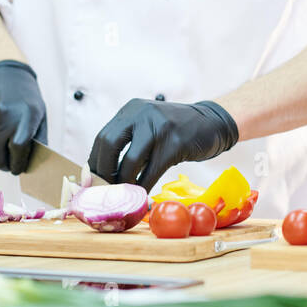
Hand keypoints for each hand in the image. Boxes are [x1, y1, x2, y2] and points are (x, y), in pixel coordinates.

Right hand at [0, 59, 45, 173]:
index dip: (18, 163)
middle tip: (11, 164)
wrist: (2, 72)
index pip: (18, 149)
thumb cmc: (26, 97)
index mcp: (24, 115)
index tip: (19, 168)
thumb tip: (31, 165)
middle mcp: (3, 116)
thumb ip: (37, 140)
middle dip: (5, 165)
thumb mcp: (39, 114)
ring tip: (5, 138)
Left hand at [88, 98, 238, 190]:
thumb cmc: (177, 130)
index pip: (103, 137)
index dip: (95, 162)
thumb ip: (130, 141)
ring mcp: (159, 127)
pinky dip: (143, 186)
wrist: (213, 122)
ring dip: (123, 184)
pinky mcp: (175, 143)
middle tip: (105, 191)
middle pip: (110, 145)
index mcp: (132, 110)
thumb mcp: (150, 126)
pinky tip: (141, 195)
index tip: (93, 181)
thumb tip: (104, 172)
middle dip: (103, 172)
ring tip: (123, 196)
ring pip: (130, 162)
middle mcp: (142, 114)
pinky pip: (152, 171)